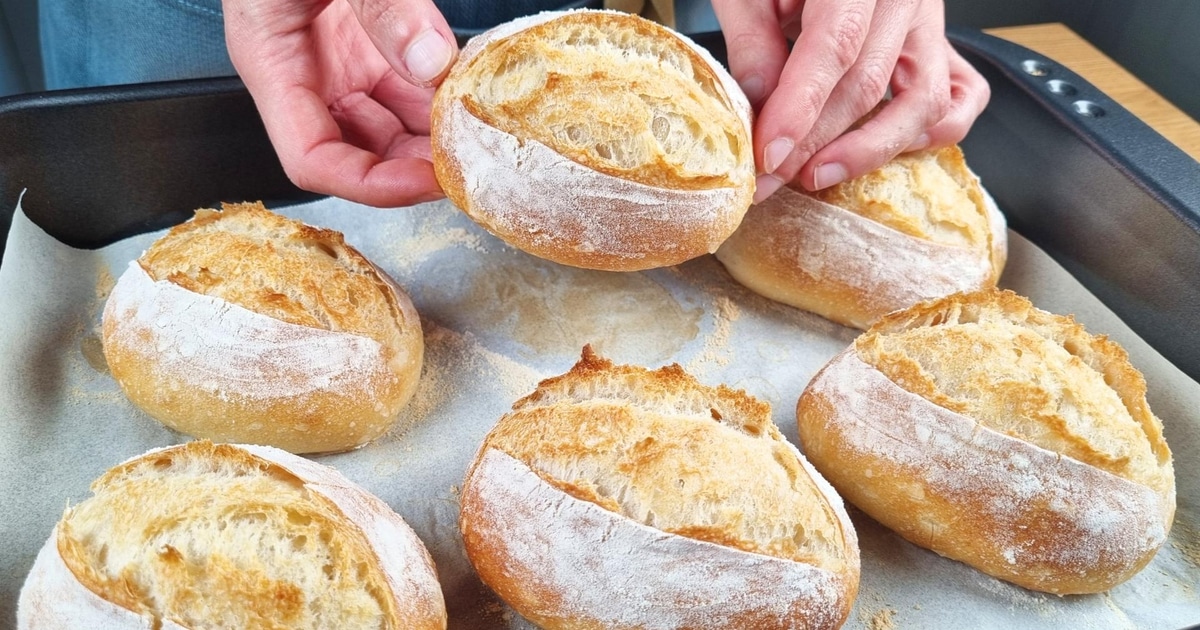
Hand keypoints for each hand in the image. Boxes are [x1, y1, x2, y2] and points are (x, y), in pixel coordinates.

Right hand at [224, 0, 457, 206]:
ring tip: (479, 133)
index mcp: (271, 59)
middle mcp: (305, 70)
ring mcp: (340, 59)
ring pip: (390, 124)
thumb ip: (380, 4)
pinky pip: (407, 86)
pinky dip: (440, 95)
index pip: (312, 158)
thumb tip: (430, 61)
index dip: (371, 184)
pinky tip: (472, 93)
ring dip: (433, 135)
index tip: (429, 180)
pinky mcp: (370, 42)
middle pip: (359, 151)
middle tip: (472, 161)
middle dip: (414, 165)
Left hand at [711, 0, 989, 200]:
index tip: (769, 153)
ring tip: (815, 174)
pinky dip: (927, 134)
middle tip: (769, 178)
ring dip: (867, 150)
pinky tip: (875, 149)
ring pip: (922, 101)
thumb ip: (753, 38)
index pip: (835, 44)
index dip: (801, 107)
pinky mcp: (941, 44)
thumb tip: (759, 105)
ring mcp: (931, 22)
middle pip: (868, 82)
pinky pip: (960, 98)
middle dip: (814, 142)